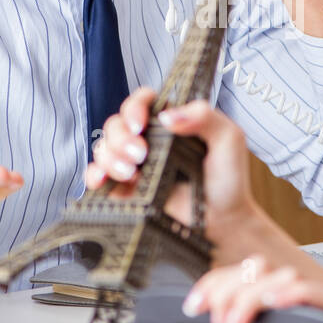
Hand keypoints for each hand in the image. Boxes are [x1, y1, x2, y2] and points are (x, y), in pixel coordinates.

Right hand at [85, 87, 287, 265]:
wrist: (222, 221)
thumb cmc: (228, 179)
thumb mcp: (228, 138)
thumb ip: (205, 116)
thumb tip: (168, 115)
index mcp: (170, 123)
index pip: (142, 101)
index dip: (135, 107)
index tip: (140, 124)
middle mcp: (147, 140)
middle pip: (116, 123)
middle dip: (121, 137)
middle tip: (141, 155)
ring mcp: (133, 165)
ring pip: (103, 147)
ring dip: (110, 156)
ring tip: (131, 173)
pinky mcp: (123, 190)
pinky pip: (96, 175)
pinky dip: (94, 175)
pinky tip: (103, 180)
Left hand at [185, 255, 322, 322]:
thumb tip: (204, 322)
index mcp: (277, 310)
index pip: (245, 276)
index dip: (216, 283)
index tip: (194, 305)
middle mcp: (297, 305)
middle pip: (260, 268)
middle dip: (228, 288)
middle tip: (215, 318)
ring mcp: (318, 311)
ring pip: (285, 275)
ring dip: (251, 295)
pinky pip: (322, 294)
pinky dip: (293, 293)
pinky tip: (270, 303)